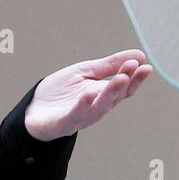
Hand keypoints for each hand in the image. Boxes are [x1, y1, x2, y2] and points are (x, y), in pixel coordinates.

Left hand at [23, 49, 151, 140]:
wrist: (33, 109)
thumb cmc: (60, 91)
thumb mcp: (86, 72)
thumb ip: (109, 65)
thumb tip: (140, 55)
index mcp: (102, 95)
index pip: (124, 88)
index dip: (135, 78)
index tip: (145, 66)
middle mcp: (94, 107)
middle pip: (114, 97)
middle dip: (125, 83)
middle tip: (134, 68)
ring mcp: (79, 117)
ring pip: (98, 108)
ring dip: (110, 93)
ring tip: (120, 78)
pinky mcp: (62, 123)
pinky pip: (74, 116)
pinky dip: (81, 106)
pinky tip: (88, 94)